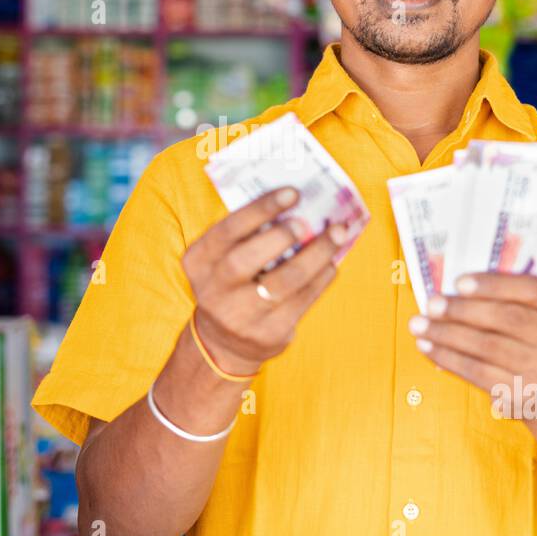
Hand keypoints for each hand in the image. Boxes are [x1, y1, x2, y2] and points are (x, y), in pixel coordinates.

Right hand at [182, 187, 359, 374]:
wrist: (224, 342)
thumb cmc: (233, 284)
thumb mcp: (223, 259)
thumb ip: (248, 236)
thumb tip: (299, 204)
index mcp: (199, 262)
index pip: (227, 230)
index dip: (260, 209)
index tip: (292, 192)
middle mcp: (213, 290)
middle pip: (245, 260)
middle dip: (280, 237)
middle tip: (306, 222)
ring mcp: (239, 317)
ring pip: (282, 283)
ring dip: (315, 255)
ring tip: (337, 234)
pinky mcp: (267, 335)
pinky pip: (301, 302)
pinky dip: (321, 278)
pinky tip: (331, 264)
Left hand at [408, 273, 536, 412]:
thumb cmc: (533, 335)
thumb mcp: (536, 311)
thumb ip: (509, 295)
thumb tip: (453, 288)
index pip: (534, 290)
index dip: (495, 285)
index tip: (459, 282)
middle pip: (508, 319)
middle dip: (463, 310)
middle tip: (432, 303)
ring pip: (488, 347)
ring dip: (447, 334)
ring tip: (419, 324)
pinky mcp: (523, 394)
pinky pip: (478, 372)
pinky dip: (448, 358)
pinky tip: (428, 347)